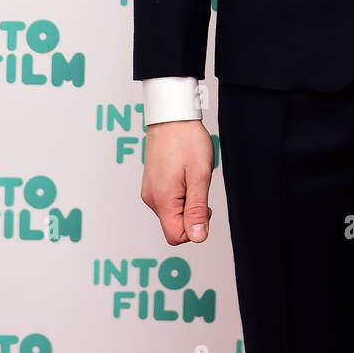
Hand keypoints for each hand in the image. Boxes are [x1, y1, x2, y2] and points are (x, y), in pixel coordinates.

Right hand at [141, 120, 213, 243]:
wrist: (171, 114)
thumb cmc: (187, 140)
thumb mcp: (199, 175)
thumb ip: (197, 209)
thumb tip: (197, 237)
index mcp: (162, 200)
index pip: (176, 236)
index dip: (195, 227)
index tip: (203, 204)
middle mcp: (151, 198)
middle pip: (174, 225)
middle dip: (191, 212)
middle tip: (199, 185)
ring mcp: (149, 190)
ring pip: (172, 211)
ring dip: (186, 200)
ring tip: (191, 174)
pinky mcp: (151, 182)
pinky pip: (167, 199)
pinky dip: (180, 192)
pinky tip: (184, 172)